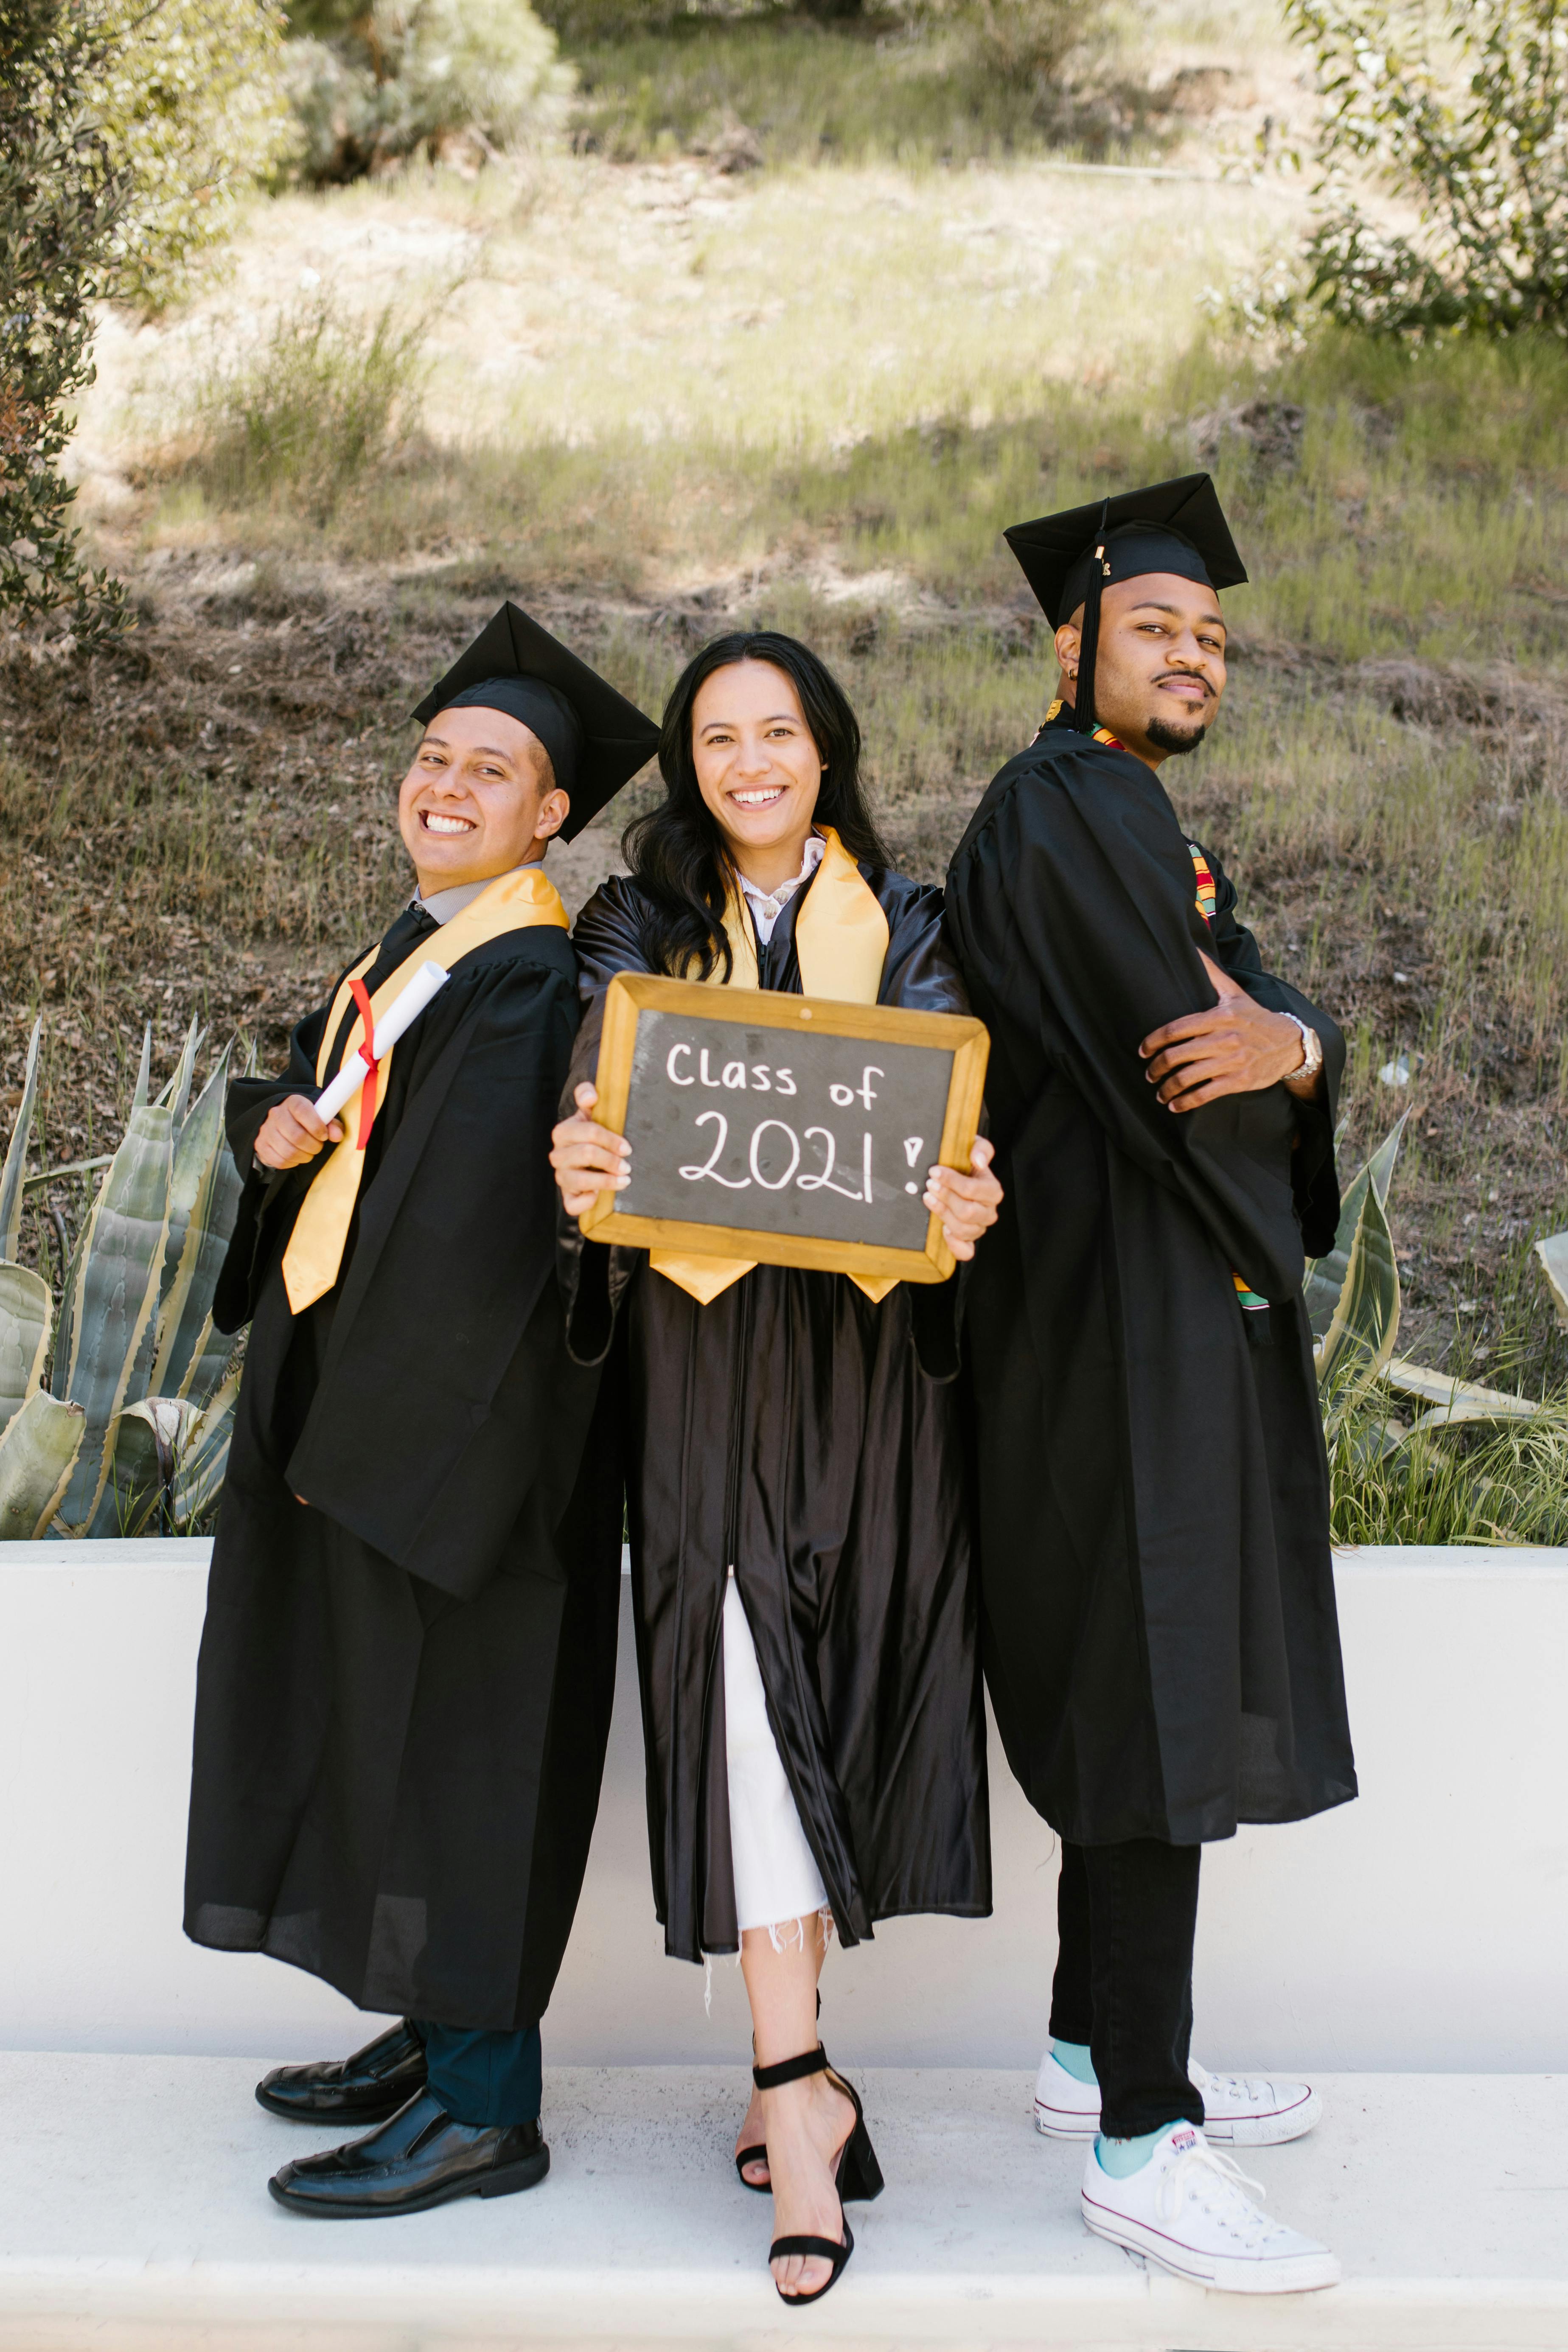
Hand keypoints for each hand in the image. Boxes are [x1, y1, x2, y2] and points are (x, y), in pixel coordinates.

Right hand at [254, 1094, 342, 1168]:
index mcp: (292, 1102)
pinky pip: (279, 1161)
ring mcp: (266, 1130)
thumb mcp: (320, 1117)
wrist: (281, 1125)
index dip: (316, 1126)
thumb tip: (337, 1135)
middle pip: (297, 1136)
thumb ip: (331, 1124)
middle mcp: (276, 1114)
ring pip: (289, 1151)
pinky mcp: (260, 1145)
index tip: (324, 1135)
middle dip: (313, 1146)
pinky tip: (297, 1157)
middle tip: (318, 1146)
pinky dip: (292, 1163)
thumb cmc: (305, 1121)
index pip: (302, 1111)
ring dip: (305, 1156)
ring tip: (309, 1152)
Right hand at [550, 1082, 629, 1218]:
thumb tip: (590, 1096)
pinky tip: (599, 1196)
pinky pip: (572, 1205)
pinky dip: (587, 1202)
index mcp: (563, 1132)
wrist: (588, 1160)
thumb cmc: (593, 1135)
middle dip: (611, 1160)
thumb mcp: (591, 1113)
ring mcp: (561, 1177)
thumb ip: (587, 1095)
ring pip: (580, 1180)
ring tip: (625, 1181)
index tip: (627, 1148)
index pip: (588, 1132)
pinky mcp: (567, 1196)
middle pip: (586, 1154)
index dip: (611, 1140)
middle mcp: (558, 1155)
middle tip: (628, 1166)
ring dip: (606, 1182)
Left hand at [924, 1136, 1001, 1261]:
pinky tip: (943, 1231)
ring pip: (962, 1229)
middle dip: (945, 1197)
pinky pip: (966, 1251)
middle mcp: (989, 1212)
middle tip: (929, 1185)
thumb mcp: (974, 1146)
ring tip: (928, 1198)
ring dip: (942, 1213)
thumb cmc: (965, 1161)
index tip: (934, 1171)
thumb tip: (978, 1160)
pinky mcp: (969, 1240)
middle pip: (967, 1212)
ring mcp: (979, 1227)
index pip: (972, 1190)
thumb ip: (981, 1148)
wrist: (959, 1174)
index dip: (951, 1181)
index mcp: (993, 1191)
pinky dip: (954, 1244)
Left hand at [1139, 950, 1308, 1111]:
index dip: (1154, 1041)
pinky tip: (1175, 1105)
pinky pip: (1205, 1094)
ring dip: (1168, 1088)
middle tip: (1149, 1073)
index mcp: (1219, 1016)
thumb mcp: (1234, 993)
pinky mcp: (1240, 1081)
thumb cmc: (1255, 1017)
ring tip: (1160, 1092)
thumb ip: (1211, 973)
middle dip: (1156, 1067)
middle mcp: (1225, 1038)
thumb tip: (1191, 946)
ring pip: (1188, 1077)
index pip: (1176, 1028)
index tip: (1142, 1050)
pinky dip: (1186, 1102)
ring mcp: (1232, 1061)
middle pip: (1177, 1055)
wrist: (1290, 1043)